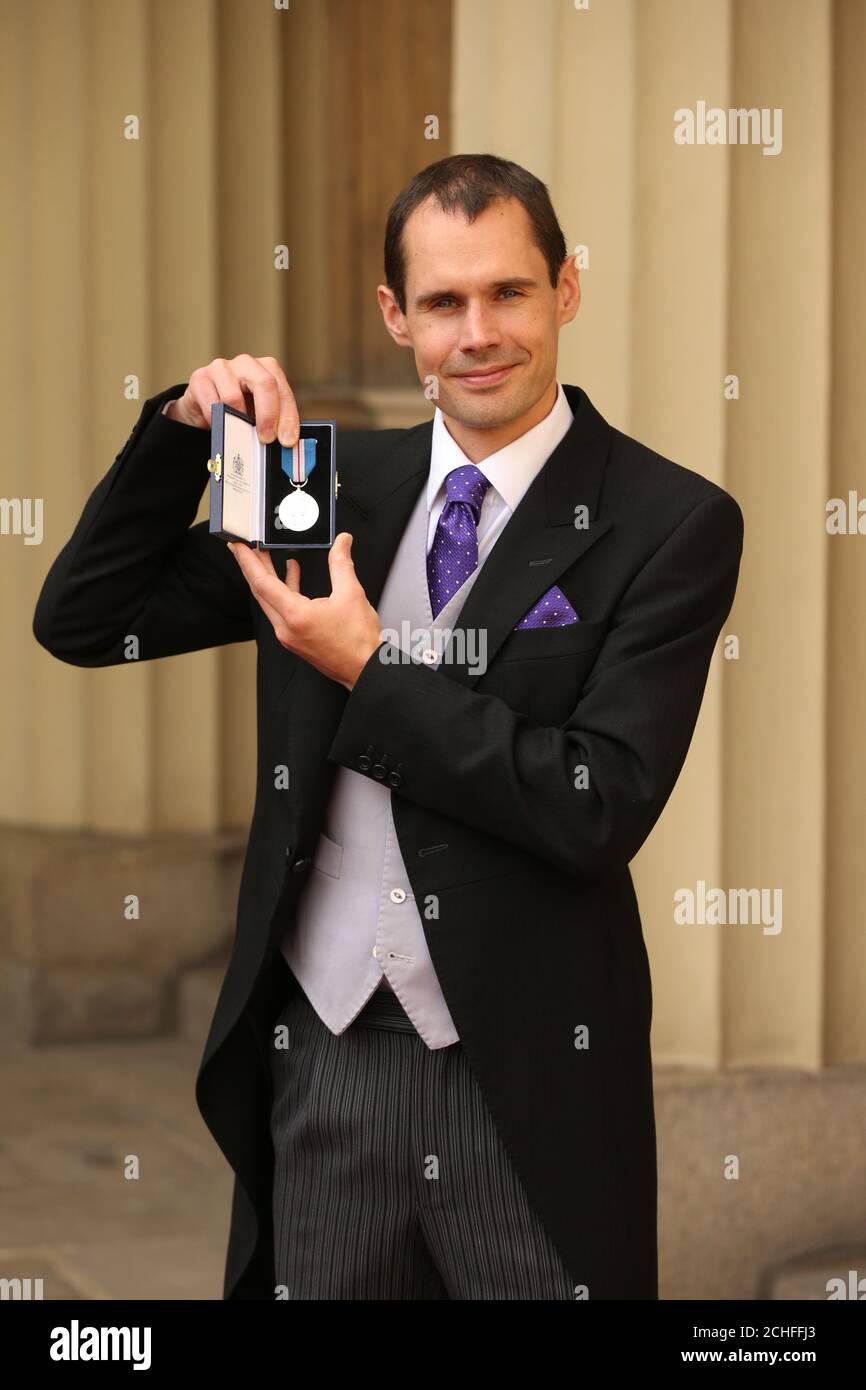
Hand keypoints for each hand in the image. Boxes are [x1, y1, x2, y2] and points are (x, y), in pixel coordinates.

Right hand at [166, 354, 298, 444]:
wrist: (204, 406)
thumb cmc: (239, 409)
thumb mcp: (260, 414)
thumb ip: (274, 423)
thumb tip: (284, 442)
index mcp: (267, 369)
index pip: (283, 391)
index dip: (288, 417)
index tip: (286, 440)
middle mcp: (246, 364)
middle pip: (264, 383)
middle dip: (268, 415)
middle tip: (266, 438)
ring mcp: (222, 368)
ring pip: (234, 396)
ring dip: (239, 421)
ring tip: (240, 434)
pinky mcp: (200, 378)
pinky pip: (211, 404)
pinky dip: (217, 421)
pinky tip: (220, 427)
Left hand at [227, 532, 382, 689]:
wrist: (365, 670)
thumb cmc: (358, 642)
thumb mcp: (351, 595)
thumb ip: (341, 564)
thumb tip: (342, 543)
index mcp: (296, 616)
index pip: (262, 583)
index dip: (248, 561)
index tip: (237, 545)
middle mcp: (286, 628)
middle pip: (261, 591)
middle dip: (251, 565)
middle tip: (245, 545)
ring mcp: (289, 635)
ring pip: (270, 600)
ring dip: (267, 576)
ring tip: (265, 555)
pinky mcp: (295, 638)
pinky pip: (281, 609)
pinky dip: (283, 589)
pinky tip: (291, 574)